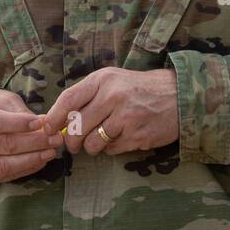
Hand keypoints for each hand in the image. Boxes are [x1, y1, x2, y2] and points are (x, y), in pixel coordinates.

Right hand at [0, 86, 56, 183]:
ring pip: (4, 165)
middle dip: (34, 142)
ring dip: (32, 159)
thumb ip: (20, 111)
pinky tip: (42, 159)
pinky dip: (26, 168)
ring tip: (52, 151)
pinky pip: (5, 175)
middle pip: (3, 145)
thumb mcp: (2, 98)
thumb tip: (44, 123)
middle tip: (56, 138)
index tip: (41, 122)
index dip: (19, 123)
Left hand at [39, 66, 178, 155]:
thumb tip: (56, 121)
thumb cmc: (141, 88)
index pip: (67, 100)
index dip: (54, 118)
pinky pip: (111, 150)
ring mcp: (126, 117)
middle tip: (75, 144)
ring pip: (92, 143)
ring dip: (93, 147)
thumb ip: (87, 96)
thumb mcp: (114, 80)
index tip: (48, 130)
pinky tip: (124, 137)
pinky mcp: (137, 135)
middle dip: (72, 141)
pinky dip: (112, 148)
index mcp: (104, 79)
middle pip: (76, 128)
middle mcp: (113, 96)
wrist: (180, 95)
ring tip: (104, 138)